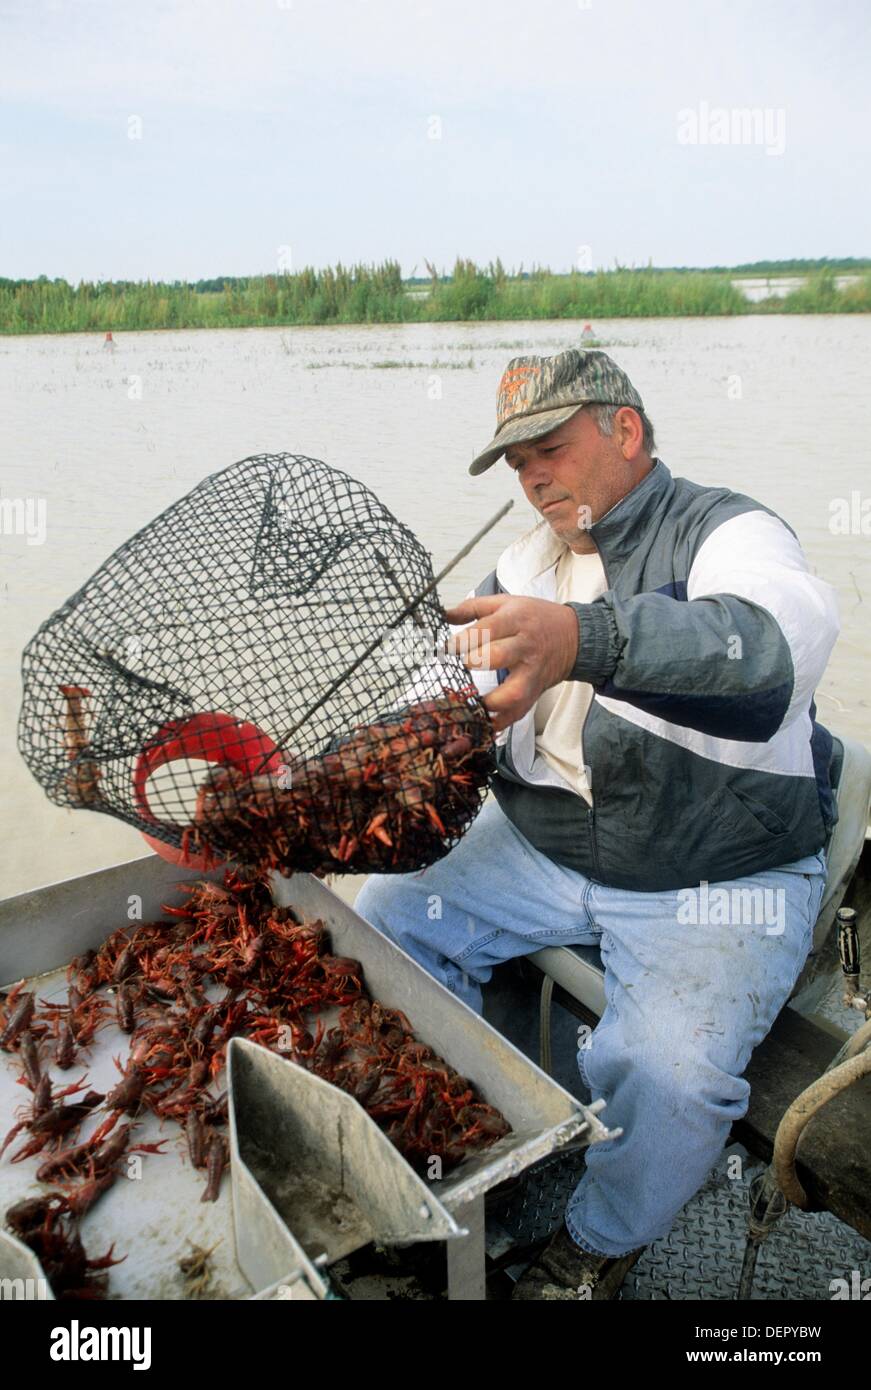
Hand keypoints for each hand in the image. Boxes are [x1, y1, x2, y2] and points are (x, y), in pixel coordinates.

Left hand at [444, 593, 578, 732]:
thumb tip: (443, 615)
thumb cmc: (535, 618)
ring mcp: (531, 672)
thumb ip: (472, 608)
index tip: (448, 647)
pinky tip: (485, 722)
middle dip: (474, 662)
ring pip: (513, 692)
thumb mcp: (506, 602)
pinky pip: (519, 712)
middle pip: (499, 656)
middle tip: (462, 665)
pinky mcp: (535, 692)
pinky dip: (501, 722)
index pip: (487, 629)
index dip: (463, 640)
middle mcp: (525, 646)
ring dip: (489, 701)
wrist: (574, 637)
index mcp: (516, 620)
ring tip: (471, 701)